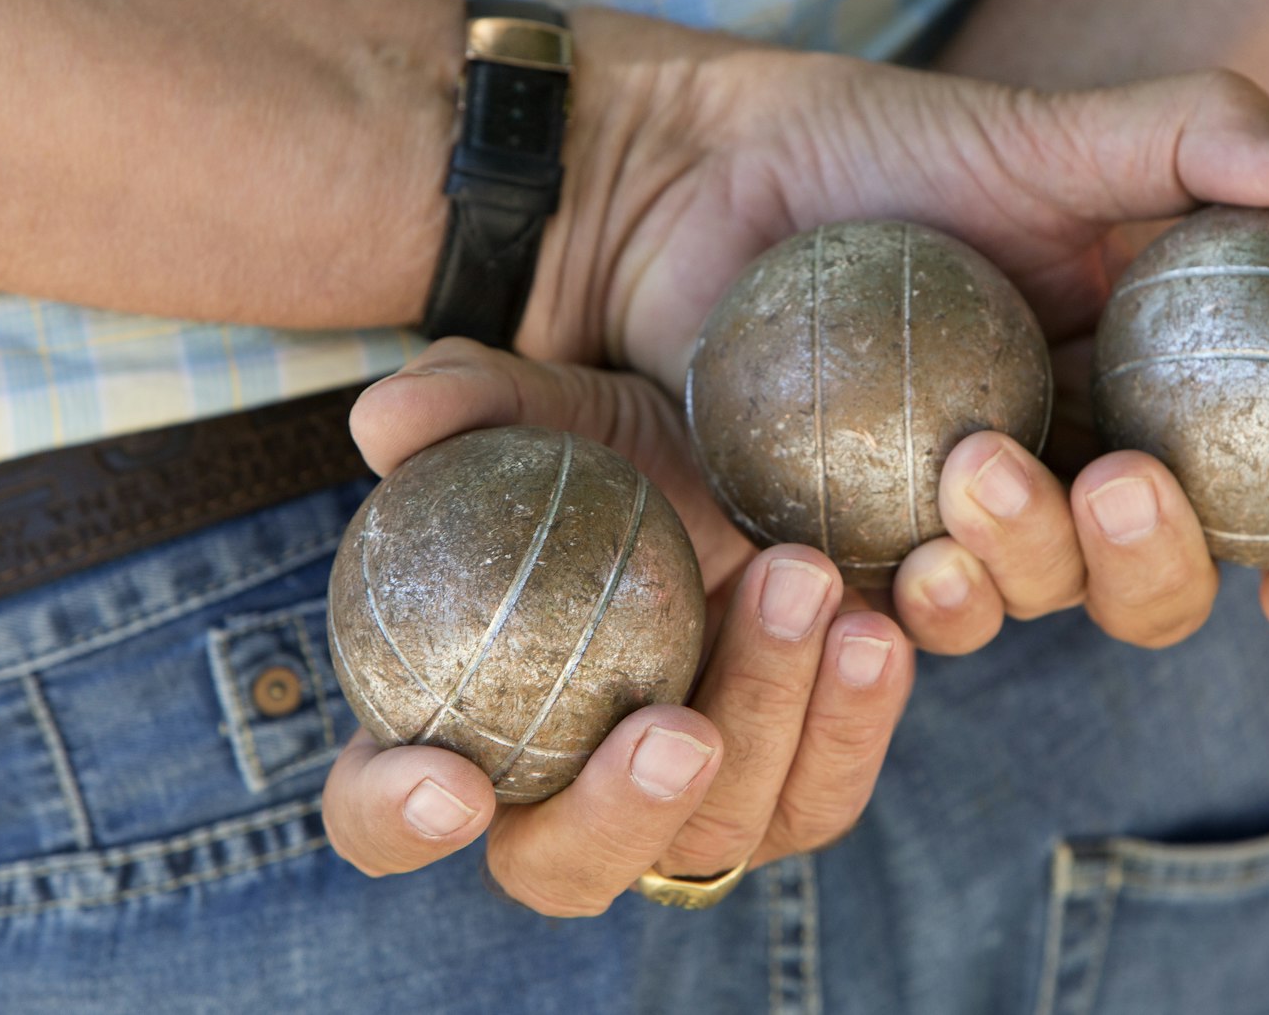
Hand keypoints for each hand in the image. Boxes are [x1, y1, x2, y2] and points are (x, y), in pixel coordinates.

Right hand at [322, 342, 912, 914]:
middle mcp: (575, 790)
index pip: (386, 810)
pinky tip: (884, 620)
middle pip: (571, 866)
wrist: (750, 431)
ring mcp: (701, 796)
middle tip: (677, 730)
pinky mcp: (809, 768)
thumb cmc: (613, 437)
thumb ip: (459, 401)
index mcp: (466, 724)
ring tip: (802, 584)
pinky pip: (834, 782)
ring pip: (728, 830)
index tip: (450, 783)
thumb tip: (383, 421)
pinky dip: (860, 715)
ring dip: (769, 725)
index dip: (395, 818)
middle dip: (623, 812)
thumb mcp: (540, 400)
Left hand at [520, 9, 1268, 648]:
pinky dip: (915, 602)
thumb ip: (1199, 141)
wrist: (706, 178)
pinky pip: (904, 615)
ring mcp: (965, 519)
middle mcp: (1073, 469)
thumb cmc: (884, 146)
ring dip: (1029, 566)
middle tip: (1123, 485)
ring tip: (973, 476)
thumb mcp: (1050, 130)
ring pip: (1037, 602)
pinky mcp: (856, 548)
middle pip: (1158, 585)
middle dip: (1158, 564)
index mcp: (1150, 388)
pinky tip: (889, 561)